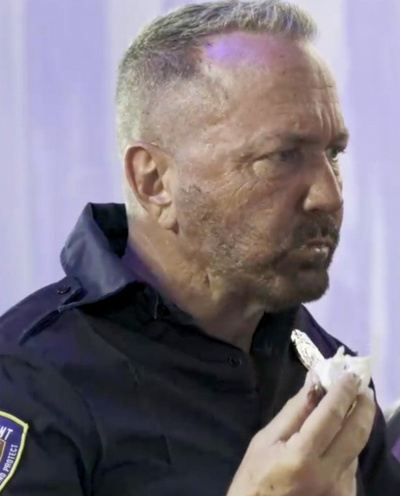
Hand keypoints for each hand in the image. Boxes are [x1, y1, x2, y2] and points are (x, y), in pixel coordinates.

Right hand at [226, 373, 375, 495]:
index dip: (342, 392)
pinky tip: (336, 438)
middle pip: (357, 433)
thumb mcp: (266, 439)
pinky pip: (351, 464)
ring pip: (355, 448)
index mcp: (302, 457)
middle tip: (361, 387)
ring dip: (355, 424)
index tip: (349, 375)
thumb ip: (294, 411)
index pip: (331, 416)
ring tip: (347, 407)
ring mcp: (340, 489)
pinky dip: (347, 446)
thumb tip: (313, 382)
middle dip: (363, 406)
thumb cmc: (254, 477)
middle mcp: (328, 474)